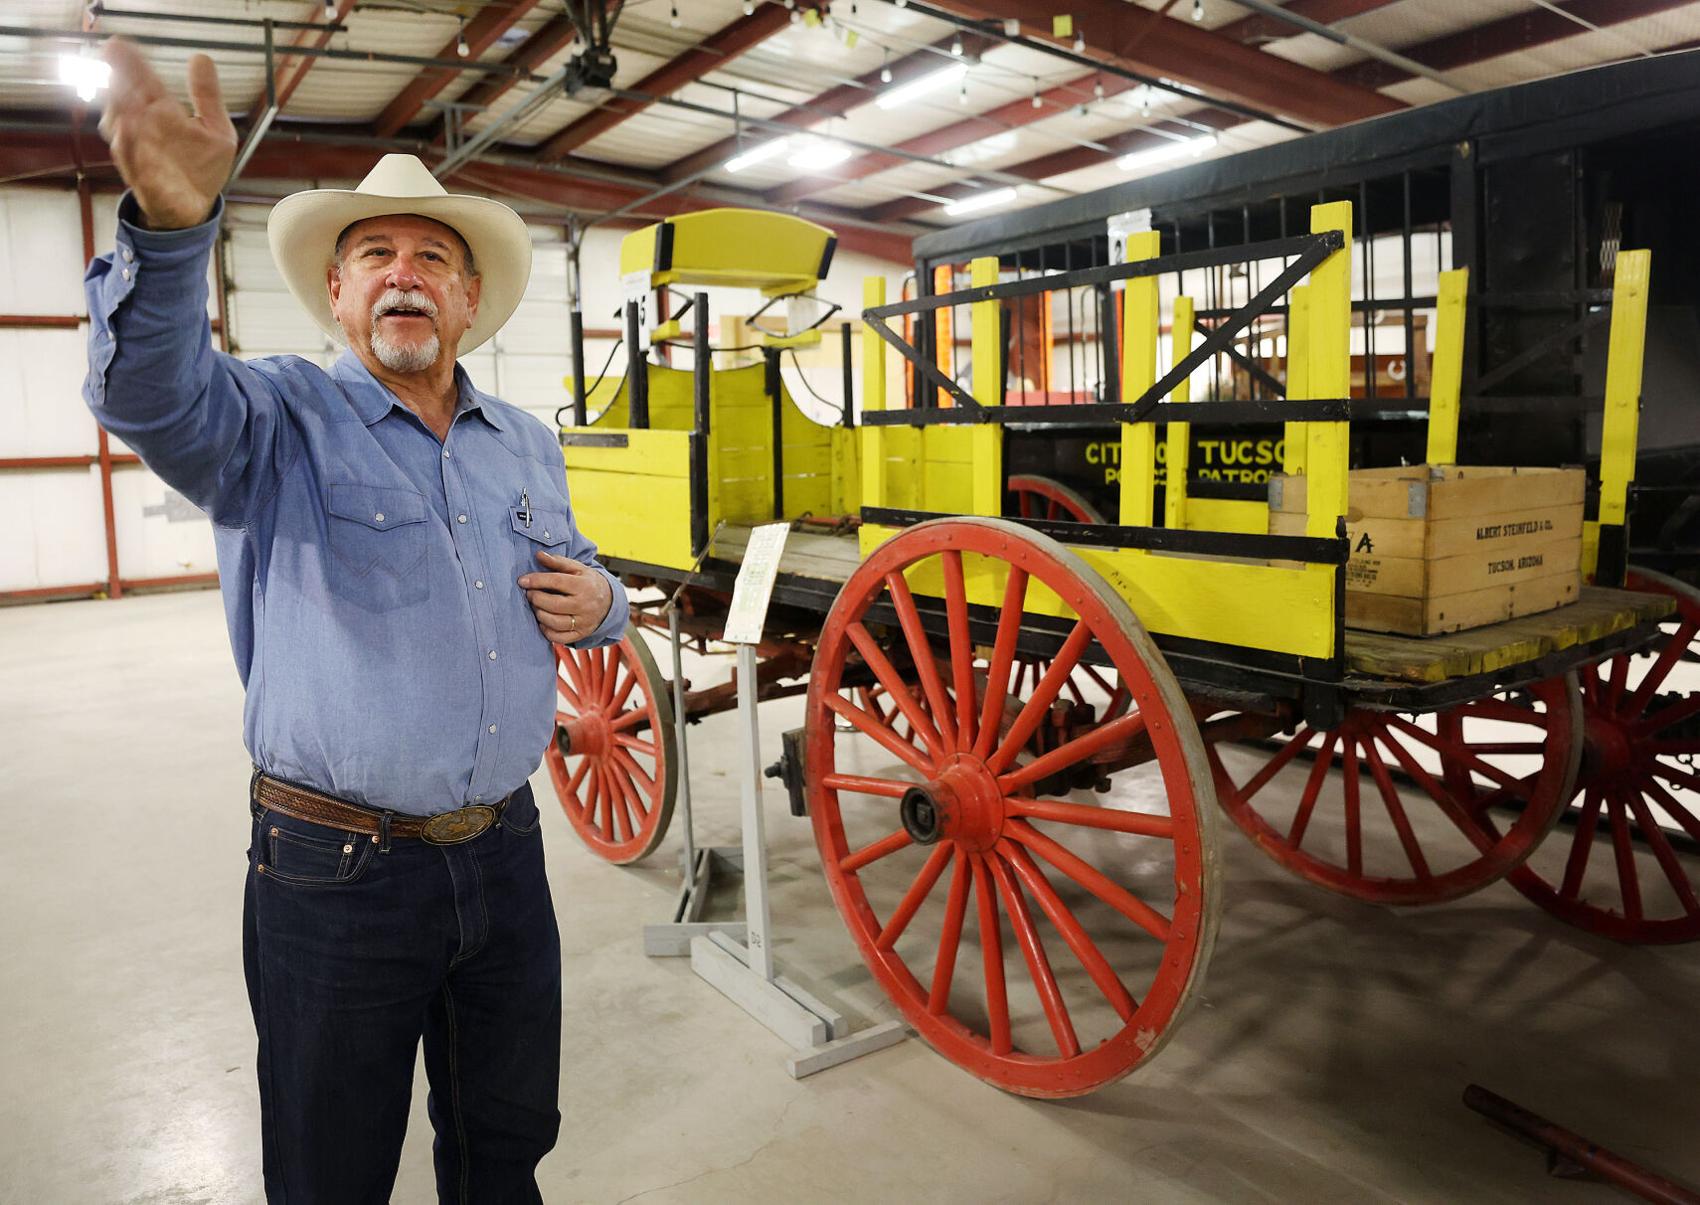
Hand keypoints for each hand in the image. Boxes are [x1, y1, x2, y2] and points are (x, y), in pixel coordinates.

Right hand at [97, 40, 235, 230]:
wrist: (195, 208)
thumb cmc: (200, 166)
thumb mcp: (216, 128)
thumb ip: (207, 96)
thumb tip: (200, 57)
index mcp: (162, 114)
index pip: (143, 83)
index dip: (129, 64)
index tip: (117, 45)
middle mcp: (145, 130)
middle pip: (126, 100)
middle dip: (119, 81)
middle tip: (113, 61)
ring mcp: (141, 154)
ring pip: (121, 128)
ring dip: (119, 110)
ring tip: (121, 93)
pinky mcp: (145, 179)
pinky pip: (131, 161)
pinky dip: (127, 146)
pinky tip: (126, 130)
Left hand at [519, 551, 612, 645]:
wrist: (609, 602)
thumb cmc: (588, 583)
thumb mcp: (577, 568)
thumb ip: (558, 562)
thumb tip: (539, 555)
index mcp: (584, 585)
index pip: (557, 582)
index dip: (537, 580)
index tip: (522, 580)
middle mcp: (585, 605)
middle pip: (554, 604)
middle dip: (536, 598)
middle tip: (530, 594)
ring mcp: (584, 622)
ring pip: (555, 622)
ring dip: (539, 614)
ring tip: (536, 606)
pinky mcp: (581, 634)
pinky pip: (559, 638)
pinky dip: (547, 631)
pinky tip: (543, 621)